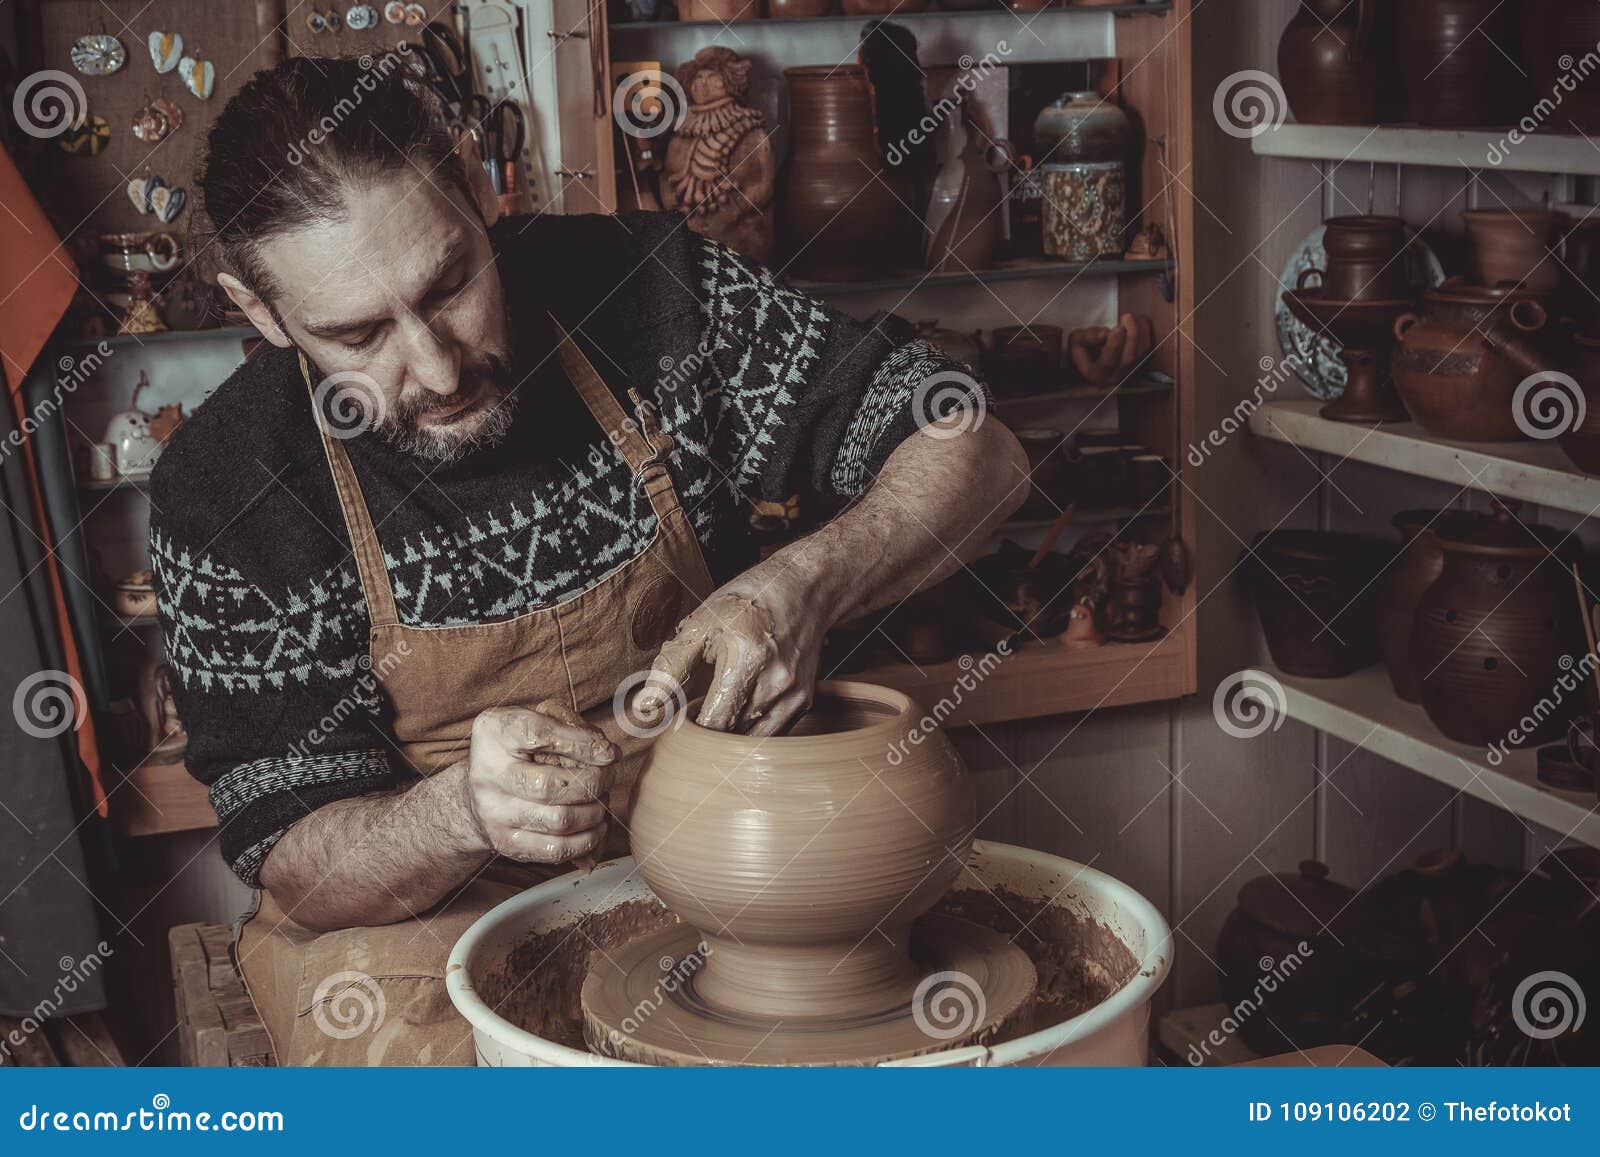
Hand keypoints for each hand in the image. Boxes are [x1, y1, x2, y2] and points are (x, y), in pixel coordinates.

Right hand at [462, 703, 616, 862]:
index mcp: (494, 733)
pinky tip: (594, 826)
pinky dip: (586, 840)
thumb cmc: (517, 750)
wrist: (477, 792)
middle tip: (608, 777)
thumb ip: (567, 727)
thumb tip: (607, 753)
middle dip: (594, 782)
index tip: (609, 752)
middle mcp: (488, 774)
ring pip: (560, 820)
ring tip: (601, 800)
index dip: (581, 744)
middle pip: (553, 786)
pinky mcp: (506, 843)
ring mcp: (494, 813)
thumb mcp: (532, 722)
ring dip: (595, 812)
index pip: (540, 735)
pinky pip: (556, 849)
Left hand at [636, 561, 830, 736]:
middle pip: (733, 736)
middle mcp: (778, 682)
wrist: (805, 589)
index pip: (715, 723)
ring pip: (752, 740)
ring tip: (719, 704)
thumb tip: (645, 706)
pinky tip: (741, 702)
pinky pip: (771, 732)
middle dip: (709, 730)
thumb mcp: (703, 622)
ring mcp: (795, 696)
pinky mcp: (804, 702)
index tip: (680, 719)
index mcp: (749, 659)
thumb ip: (672, 666)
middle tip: (696, 709)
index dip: (691, 729)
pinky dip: (751, 726)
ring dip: (731, 732)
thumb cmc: (749, 601)